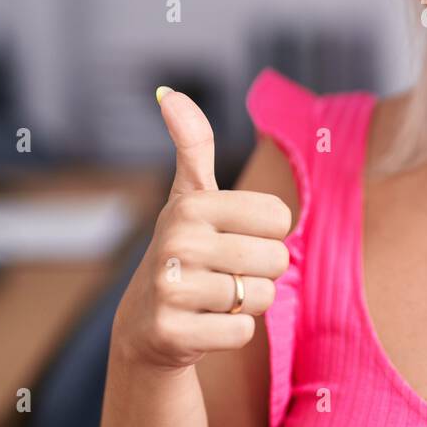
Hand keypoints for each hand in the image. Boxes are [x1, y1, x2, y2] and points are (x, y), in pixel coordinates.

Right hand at [111, 87, 291, 371]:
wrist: (146, 326)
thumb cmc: (184, 251)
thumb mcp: (189, 196)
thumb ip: (192, 144)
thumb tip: (169, 93)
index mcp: (192, 205)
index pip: (280, 217)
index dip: (266, 234)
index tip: (233, 239)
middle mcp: (177, 242)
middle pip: (276, 259)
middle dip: (260, 272)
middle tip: (224, 274)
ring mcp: (171, 289)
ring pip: (263, 296)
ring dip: (248, 303)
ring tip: (214, 299)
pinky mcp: (173, 333)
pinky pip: (244, 331)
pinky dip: (234, 332)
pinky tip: (205, 325)